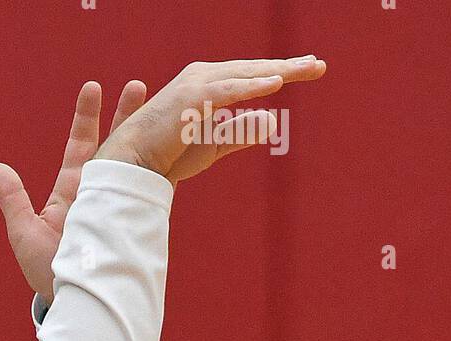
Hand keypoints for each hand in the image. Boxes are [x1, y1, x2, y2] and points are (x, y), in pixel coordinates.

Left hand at [0, 79, 147, 304]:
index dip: (86, 118)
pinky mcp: (139, 219)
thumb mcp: (25, 234)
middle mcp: (97, 193)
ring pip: (136, 159)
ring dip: (148, 133)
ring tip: (162, 103)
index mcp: (72, 191)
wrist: (79, 303)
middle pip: (114, 144)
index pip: (80, 146)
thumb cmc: (49, 275)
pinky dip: (168, 163)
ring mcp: (120, 204)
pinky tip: (181, 140)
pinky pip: (157, 186)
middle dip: (125, 115)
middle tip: (138, 86)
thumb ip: (13, 200)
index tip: (93, 88)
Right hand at [95, 56, 325, 183]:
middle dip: (286, 66)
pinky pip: (229, 90)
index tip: (309, 70)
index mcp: (207, 84)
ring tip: (306, 69)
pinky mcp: (192, 99)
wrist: (132, 165)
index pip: (249, 76)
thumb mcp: (214, 143)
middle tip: (318, 66)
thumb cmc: (167, 155)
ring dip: (276, 71)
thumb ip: (241, 131)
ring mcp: (197, 84)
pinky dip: (252, 86)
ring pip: (244, 75)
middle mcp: (203, 77)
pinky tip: (277, 83)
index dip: (278, 73)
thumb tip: (273, 120)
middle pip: (252, 69)